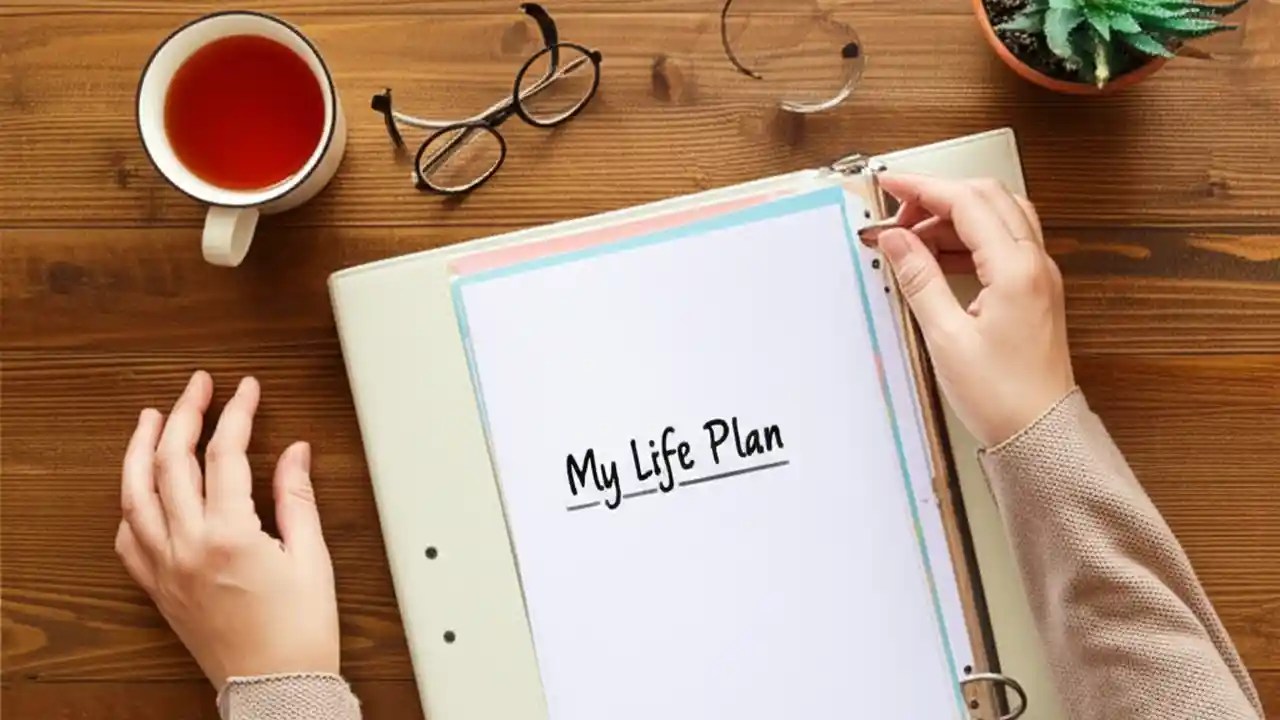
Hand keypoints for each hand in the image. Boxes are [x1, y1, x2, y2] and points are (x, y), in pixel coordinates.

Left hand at [115, 371, 339, 688]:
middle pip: (172, 462)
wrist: (276, 687)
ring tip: (150, 419)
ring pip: (135, 494)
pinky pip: (128, 538)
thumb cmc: (299, 632)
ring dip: (140, 450)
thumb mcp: (311, 556)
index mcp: (229, 535)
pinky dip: (130, 504)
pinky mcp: (159, 588)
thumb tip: (295, 452)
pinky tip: (139, 488)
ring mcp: (166, 568)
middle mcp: (188, 547)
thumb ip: (297, 497)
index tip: (246, 390)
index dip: (236, 413)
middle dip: (183, 414)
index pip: (225, 454)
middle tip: (197, 386)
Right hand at [867, 174, 1074, 446]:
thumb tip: (896, 240)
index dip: (922, 187)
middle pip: (987, 197)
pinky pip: (1003, 243)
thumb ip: (919, 279)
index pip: (966, 201)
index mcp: (1015, 269)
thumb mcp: (946, 337)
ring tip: (913, 242)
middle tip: (898, 218)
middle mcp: (1035, 264)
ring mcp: (1039, 275)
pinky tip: (939, 260)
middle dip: (938, 196)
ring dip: (954, 217)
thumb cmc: (1002, 397)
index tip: (889, 185)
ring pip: (998, 216)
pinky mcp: (1034, 291)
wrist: (1040, 434)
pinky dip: (969, 239)